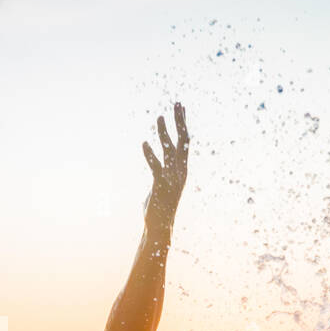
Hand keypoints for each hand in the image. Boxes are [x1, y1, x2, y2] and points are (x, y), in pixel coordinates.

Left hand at [141, 102, 188, 234]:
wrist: (160, 227)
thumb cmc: (159, 206)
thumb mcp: (164, 185)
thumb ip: (163, 173)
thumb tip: (159, 166)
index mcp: (182, 170)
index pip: (185, 142)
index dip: (183, 124)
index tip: (181, 108)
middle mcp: (180, 172)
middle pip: (182, 141)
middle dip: (180, 121)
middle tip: (177, 103)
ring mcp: (171, 178)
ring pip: (170, 150)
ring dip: (164, 132)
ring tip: (159, 117)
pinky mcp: (160, 186)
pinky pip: (155, 167)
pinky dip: (150, 155)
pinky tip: (144, 143)